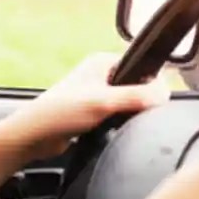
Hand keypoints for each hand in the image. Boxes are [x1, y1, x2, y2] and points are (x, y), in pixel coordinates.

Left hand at [0, 54, 169, 161]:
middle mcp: (99, 74)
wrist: (34, 136)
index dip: (153, 83)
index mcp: (102, 62)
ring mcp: (95, 94)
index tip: (159, 101)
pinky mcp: (91, 113)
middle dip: (141, 102)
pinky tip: (118, 132)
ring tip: (126, 125)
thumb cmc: (61, 112)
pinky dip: (120, 124)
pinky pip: (116, 116)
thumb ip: (136, 96)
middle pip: (136, 86)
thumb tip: (165, 93)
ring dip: (129, 115)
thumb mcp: (104, 101)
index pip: (141, 66)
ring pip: (127, 103)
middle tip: (141, 117)